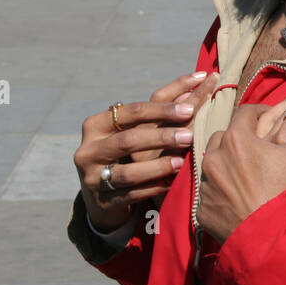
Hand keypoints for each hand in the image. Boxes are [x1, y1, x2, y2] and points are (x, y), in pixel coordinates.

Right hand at [73, 70, 219, 232]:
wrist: (100, 196)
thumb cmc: (124, 152)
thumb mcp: (133, 129)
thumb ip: (159, 109)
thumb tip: (196, 82)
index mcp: (97, 124)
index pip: (132, 112)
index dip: (162, 109)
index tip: (191, 107)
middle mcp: (89, 149)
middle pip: (128, 140)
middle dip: (162, 137)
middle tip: (190, 135)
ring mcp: (93, 177)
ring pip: (128, 171)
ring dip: (158, 166)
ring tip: (181, 162)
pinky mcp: (102, 201)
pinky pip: (132, 195)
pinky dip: (154, 188)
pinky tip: (173, 184)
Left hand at [197, 101, 285, 243]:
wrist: (277, 240)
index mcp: (236, 140)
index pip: (246, 113)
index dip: (261, 113)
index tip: (271, 120)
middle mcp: (214, 159)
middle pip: (224, 138)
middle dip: (240, 139)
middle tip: (259, 150)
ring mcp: (206, 187)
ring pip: (214, 165)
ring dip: (228, 164)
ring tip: (249, 176)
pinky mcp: (203, 211)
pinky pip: (211, 193)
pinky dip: (223, 192)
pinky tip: (242, 200)